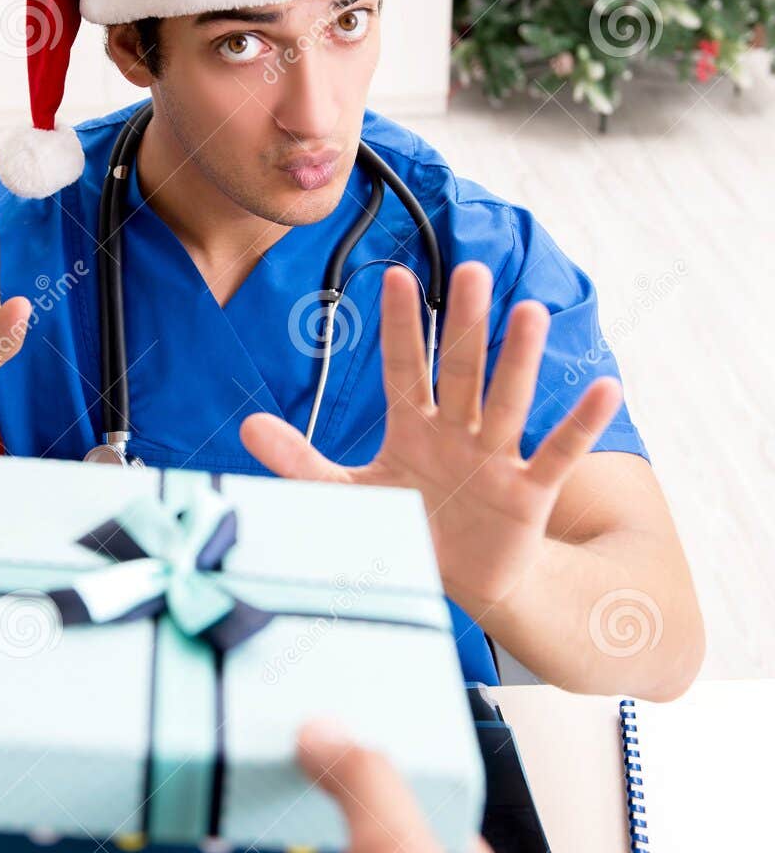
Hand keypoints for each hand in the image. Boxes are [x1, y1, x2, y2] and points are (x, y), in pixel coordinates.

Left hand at [240, 261, 622, 614]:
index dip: (403, 328)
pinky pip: (558, 454)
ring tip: (531, 311)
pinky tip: (604, 389)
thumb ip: (301, 462)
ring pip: (507, 402)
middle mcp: (458, 432)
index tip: (398, 278)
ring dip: (519, 360)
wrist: (461, 581)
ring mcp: (495, 459)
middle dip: (465, 326)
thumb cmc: (408, 528)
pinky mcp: (528, 494)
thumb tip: (249, 427)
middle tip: (470, 272)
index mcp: (414, 428)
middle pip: (461, 371)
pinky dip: (579, 425)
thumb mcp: (348, 496)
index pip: (406, 369)